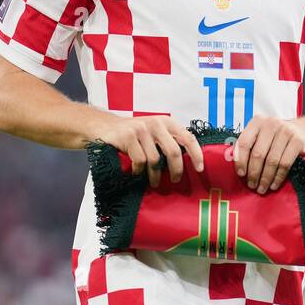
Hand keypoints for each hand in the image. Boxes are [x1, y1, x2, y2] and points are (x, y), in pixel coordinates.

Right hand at [90, 115, 204, 188]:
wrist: (104, 126)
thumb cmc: (133, 134)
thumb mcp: (154, 133)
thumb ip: (169, 141)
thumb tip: (189, 163)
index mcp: (167, 122)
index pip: (188, 137)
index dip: (196, 154)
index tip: (200, 169)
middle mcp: (156, 123)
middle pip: (174, 152)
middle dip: (177, 170)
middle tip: (176, 181)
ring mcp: (141, 129)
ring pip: (155, 160)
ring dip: (154, 175)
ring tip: (154, 181)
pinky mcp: (128, 136)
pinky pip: (140, 161)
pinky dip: (139, 171)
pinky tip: (136, 172)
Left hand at [233, 116, 304, 193]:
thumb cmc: (277, 138)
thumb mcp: (262, 136)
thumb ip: (249, 145)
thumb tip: (234, 166)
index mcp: (257, 121)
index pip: (244, 142)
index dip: (241, 161)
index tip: (241, 175)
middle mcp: (271, 123)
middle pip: (258, 154)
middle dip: (254, 173)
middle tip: (252, 186)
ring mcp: (287, 131)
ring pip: (272, 161)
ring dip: (265, 178)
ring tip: (262, 188)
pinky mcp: (299, 141)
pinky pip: (285, 164)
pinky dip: (278, 177)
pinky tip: (274, 185)